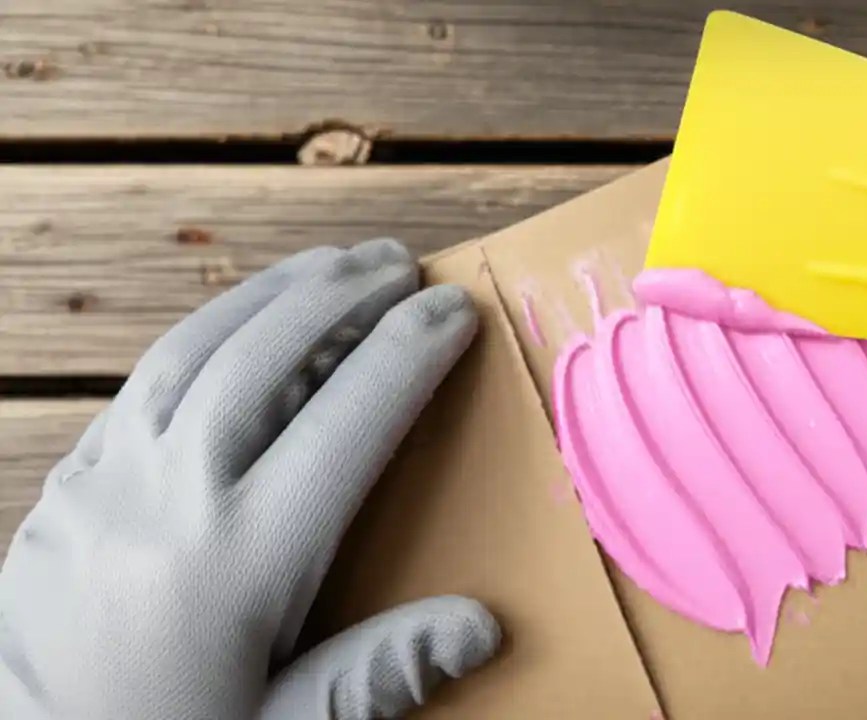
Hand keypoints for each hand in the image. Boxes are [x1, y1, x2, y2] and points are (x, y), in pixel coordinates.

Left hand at [0, 239, 499, 718]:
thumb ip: (380, 671)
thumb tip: (484, 627)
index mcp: (242, 562)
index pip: (349, 422)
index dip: (408, 354)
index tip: (452, 308)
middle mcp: (172, 500)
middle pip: (268, 358)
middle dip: (341, 295)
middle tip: (396, 260)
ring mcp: (107, 483)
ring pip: (196, 351)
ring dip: (270, 295)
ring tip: (327, 264)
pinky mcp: (67, 487)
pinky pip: (142, 385)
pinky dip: (204, 337)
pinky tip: (237, 328)